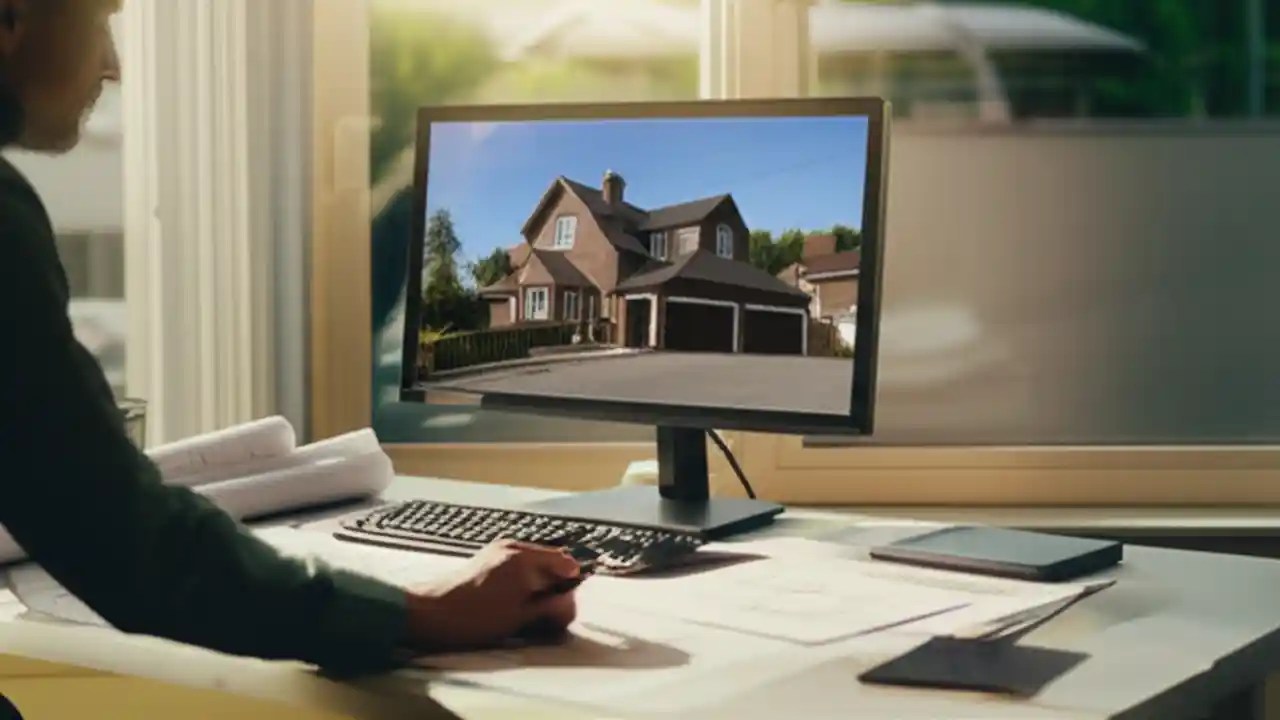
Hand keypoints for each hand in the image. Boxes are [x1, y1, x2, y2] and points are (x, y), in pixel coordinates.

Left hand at [405, 540, 581, 651]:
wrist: (429, 612)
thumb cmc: (475, 618)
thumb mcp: (519, 618)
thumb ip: (551, 608)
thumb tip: (569, 603)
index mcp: (525, 559)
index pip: (567, 563)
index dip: (572, 584)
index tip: (564, 606)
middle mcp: (515, 547)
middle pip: (552, 560)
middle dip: (555, 584)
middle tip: (548, 611)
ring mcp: (499, 549)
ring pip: (535, 562)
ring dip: (539, 582)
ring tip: (528, 607)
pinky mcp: (488, 556)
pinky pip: (519, 563)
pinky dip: (524, 578)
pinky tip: (513, 599)